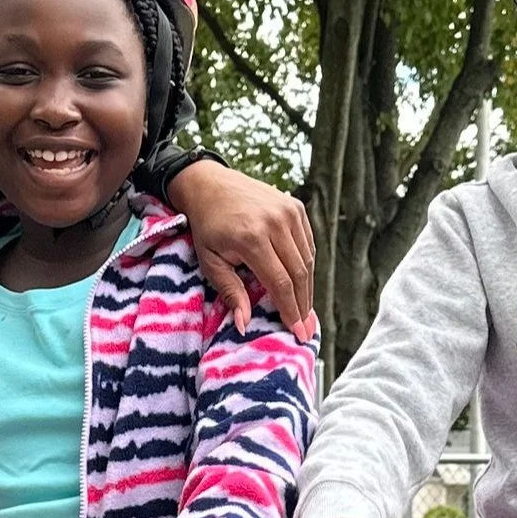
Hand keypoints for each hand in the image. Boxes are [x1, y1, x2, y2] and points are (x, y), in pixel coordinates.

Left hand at [166, 161, 316, 335]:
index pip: (280, 282)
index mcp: (252, 238)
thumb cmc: (207, 227)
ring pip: (307, 259)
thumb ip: (230, 292)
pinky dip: (307, 266)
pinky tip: (302, 284)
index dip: (291, 310)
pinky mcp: (295, 207)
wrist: (210, 185)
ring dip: (308, 288)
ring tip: (306, 311)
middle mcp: (275, 222)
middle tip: (307, 329)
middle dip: (304, 305)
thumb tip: (244, 325)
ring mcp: (289, 211)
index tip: (298, 332)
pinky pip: (308, 243)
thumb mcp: (210, 262)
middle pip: (299, 273)